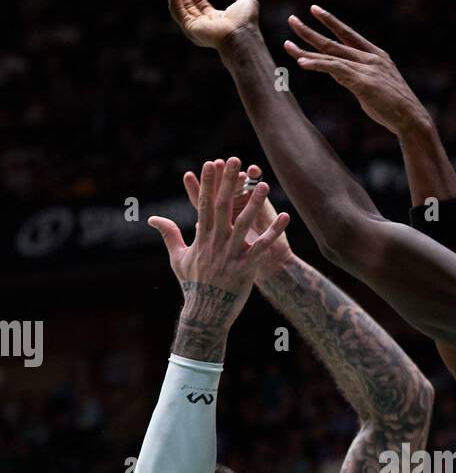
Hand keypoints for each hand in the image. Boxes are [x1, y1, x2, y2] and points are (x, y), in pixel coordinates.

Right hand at [149, 157, 289, 331]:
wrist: (205, 313)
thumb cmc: (192, 285)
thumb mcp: (178, 258)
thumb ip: (169, 235)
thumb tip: (153, 219)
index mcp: (201, 237)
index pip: (204, 204)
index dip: (208, 183)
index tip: (211, 163)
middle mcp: (215, 242)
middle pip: (223, 207)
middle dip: (229, 182)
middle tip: (236, 160)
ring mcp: (231, 255)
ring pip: (244, 224)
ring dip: (254, 203)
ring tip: (265, 184)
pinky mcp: (245, 268)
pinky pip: (262, 247)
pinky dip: (274, 233)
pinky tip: (286, 217)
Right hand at [165, 0, 259, 49]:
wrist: (241, 34)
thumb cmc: (245, 23)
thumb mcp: (246, 3)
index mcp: (215, 21)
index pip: (200, 6)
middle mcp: (204, 26)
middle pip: (187, 5)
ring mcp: (195, 28)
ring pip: (179, 6)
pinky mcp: (189, 27)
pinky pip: (177, 8)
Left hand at [285, 6, 428, 138]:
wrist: (412, 119)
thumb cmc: (393, 107)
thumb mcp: (371, 87)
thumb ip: (353, 76)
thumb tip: (335, 72)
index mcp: (375, 55)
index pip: (347, 34)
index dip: (330, 21)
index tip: (314, 10)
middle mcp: (370, 57)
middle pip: (333, 41)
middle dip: (310, 31)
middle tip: (291, 20)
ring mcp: (366, 68)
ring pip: (330, 55)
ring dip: (306, 49)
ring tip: (287, 43)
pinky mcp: (362, 82)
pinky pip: (335, 70)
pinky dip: (317, 65)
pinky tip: (302, 63)